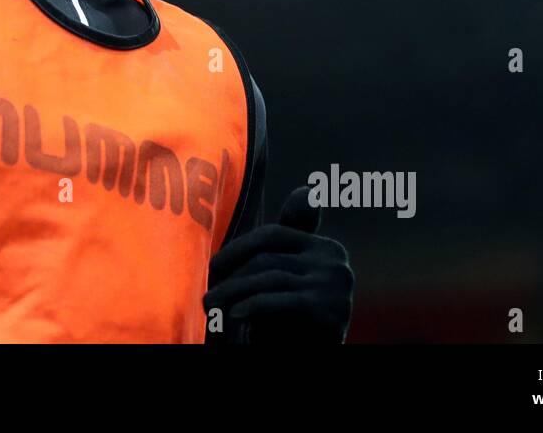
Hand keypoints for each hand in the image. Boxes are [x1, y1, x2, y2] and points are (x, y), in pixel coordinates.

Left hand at [202, 185, 353, 343]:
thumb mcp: (293, 276)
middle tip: (206, 294)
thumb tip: (308, 189)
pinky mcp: (328, 309)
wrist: (312, 353)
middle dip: (231, 277)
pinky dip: (252, 306)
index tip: (213, 265)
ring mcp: (334, 285)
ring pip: (267, 278)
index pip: (273, 235)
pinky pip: (278, 301)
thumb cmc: (295, 320)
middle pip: (268, 258)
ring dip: (232, 293)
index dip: (239, 247)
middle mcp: (336, 261)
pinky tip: (235, 315)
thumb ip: (292, 239)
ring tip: (211, 306)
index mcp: (327, 248)